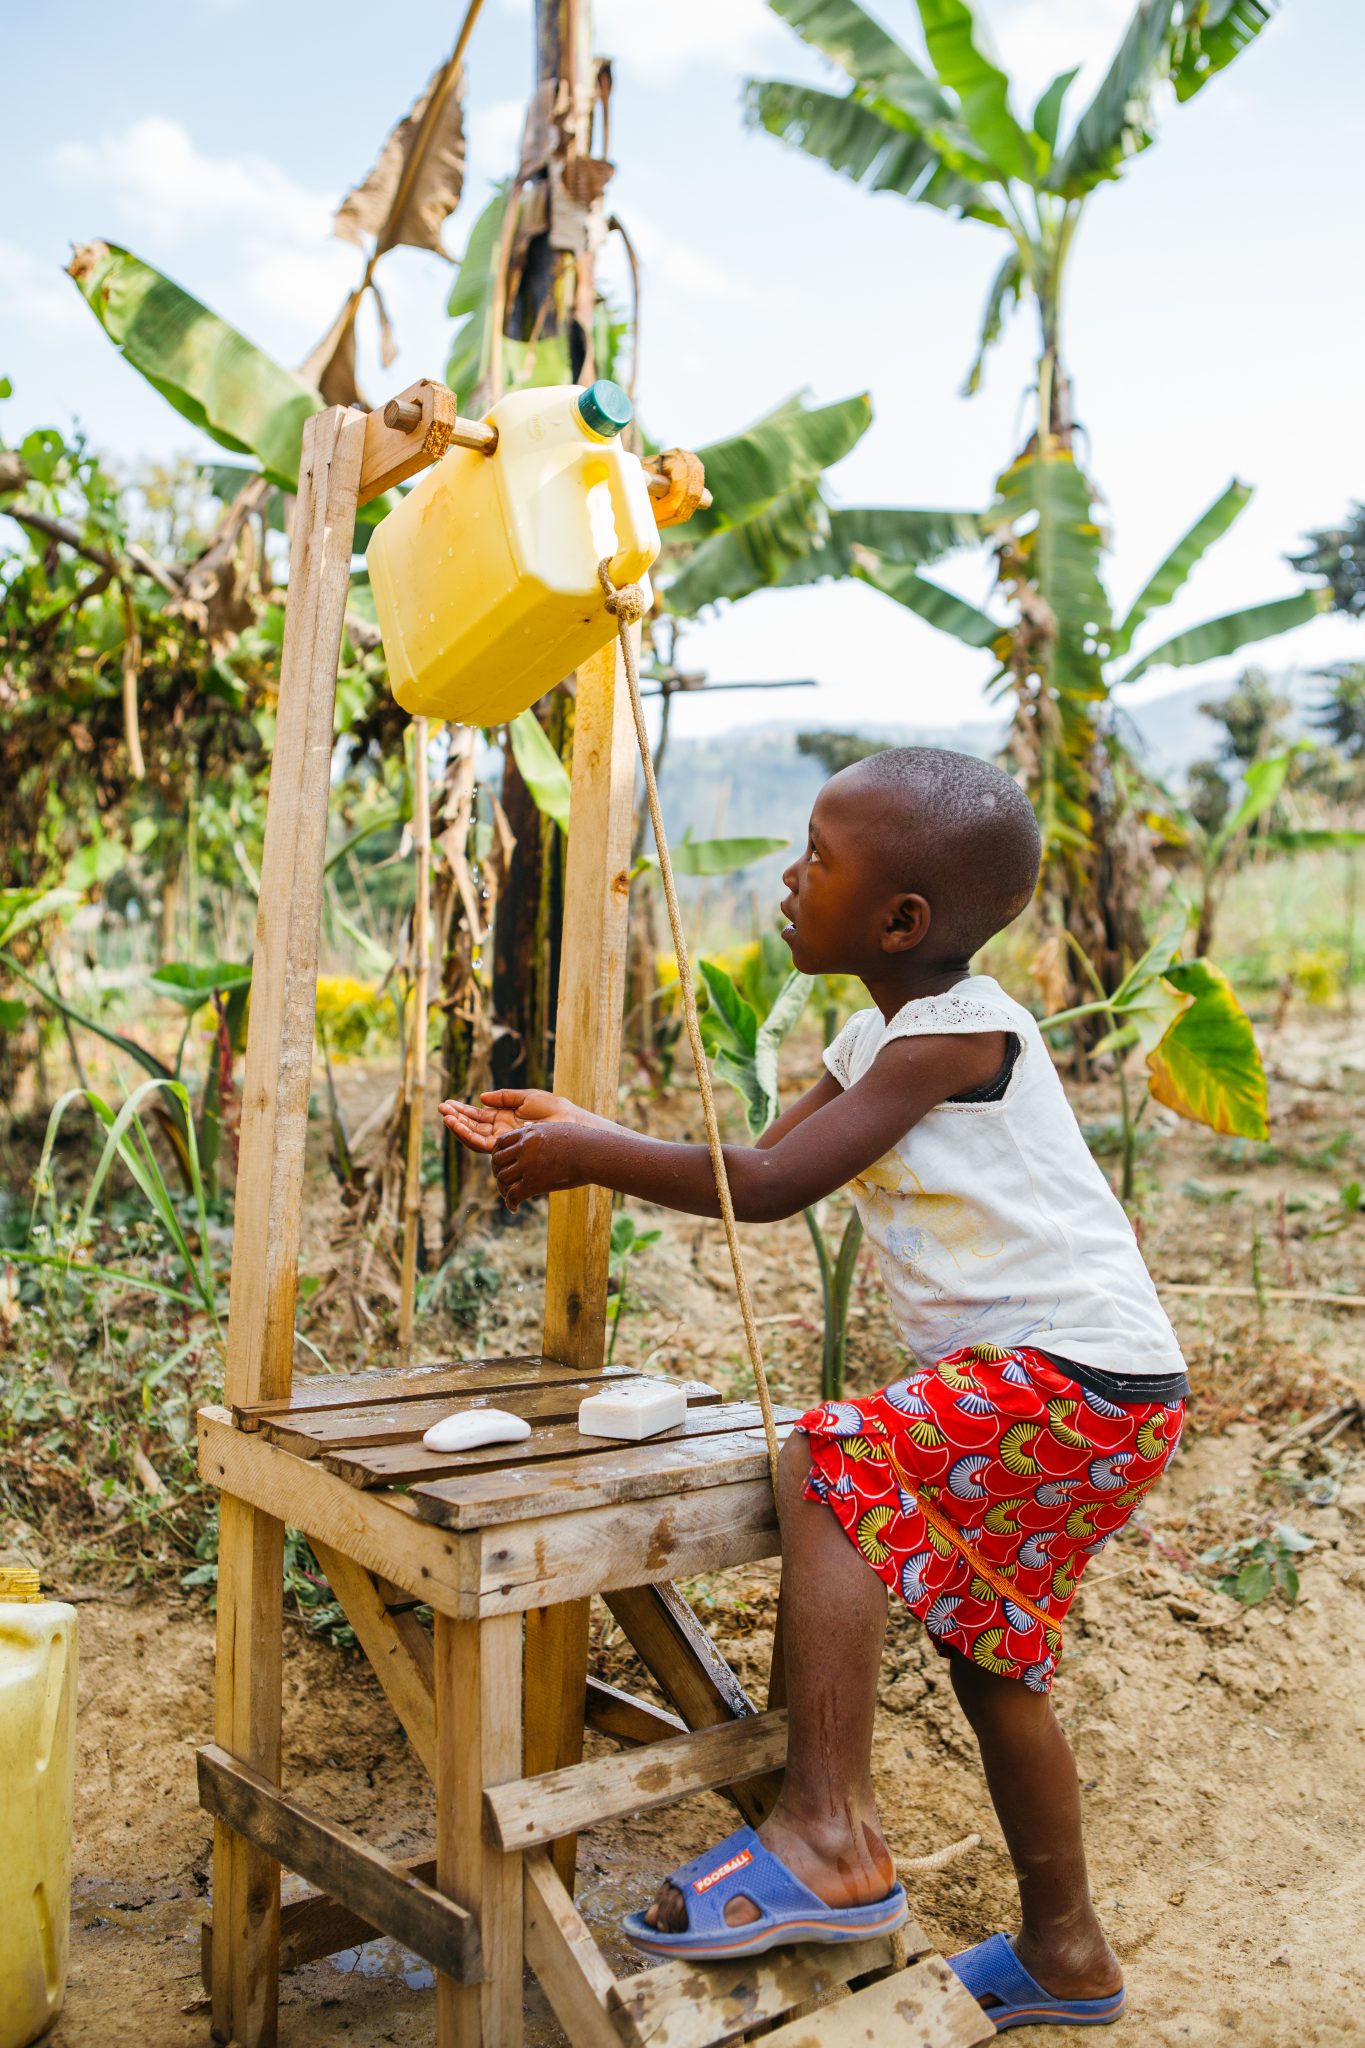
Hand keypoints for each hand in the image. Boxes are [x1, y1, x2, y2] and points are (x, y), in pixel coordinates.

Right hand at [438, 1088, 593, 1155]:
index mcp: (505, 1119)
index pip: (478, 1117)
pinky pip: (483, 1144)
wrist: (569, 1123)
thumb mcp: (526, 1097)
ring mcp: (504, 1140)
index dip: (463, 1111)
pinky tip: (458, 1126)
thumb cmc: (554, 1109)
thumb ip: (503, 1097)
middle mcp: (502, 1132)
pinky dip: (468, 1135)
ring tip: (445, 1116)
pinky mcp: (507, 1147)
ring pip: (474, 1136)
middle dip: (456, 1119)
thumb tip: (481, 1098)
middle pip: (473, 1127)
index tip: (448, 1104)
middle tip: (441, 1109)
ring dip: (458, 1127)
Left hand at [489, 1119, 585, 1208]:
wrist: (593, 1152)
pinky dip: (510, 1204)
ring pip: (503, 1179)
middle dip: (498, 1173)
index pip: (499, 1143)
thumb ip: (541, 1135)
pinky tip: (514, 1208)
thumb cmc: (582, 1142)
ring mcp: (528, 1165)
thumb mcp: (557, 1130)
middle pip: (497, 1161)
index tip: (502, 1164)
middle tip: (505, 1183)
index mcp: (528, 1133)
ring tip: (511, 1197)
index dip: (497, 1155)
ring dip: (504, 1190)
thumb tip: (536, 1138)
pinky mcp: (534, 1182)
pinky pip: (513, 1195)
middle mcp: (524, 1147)